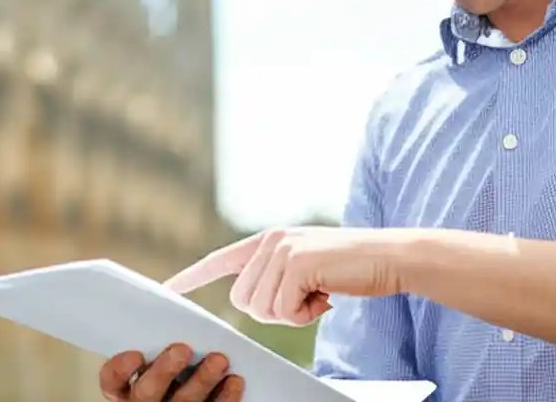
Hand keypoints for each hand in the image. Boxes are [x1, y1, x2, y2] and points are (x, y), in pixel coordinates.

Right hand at [98, 344, 243, 400]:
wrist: (191, 396)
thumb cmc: (174, 372)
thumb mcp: (157, 357)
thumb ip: (157, 342)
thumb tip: (170, 303)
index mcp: (126, 390)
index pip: (112, 381)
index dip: (121, 369)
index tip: (136, 352)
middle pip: (146, 394)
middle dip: (164, 370)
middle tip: (183, 348)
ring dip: (202, 380)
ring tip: (219, 359)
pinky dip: (225, 398)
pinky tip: (235, 380)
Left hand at [163, 227, 409, 325]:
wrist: (389, 258)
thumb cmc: (351, 270)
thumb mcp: (306, 269)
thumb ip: (277, 277)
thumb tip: (254, 302)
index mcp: (268, 241)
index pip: (221, 260)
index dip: (192, 277)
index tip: (166, 291)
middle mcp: (270, 241)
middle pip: (243, 299)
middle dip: (273, 312)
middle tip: (306, 300)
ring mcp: (282, 250)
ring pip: (261, 309)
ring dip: (292, 314)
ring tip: (318, 294)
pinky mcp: (296, 264)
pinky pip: (283, 311)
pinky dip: (305, 316)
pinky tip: (326, 296)